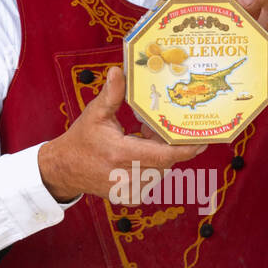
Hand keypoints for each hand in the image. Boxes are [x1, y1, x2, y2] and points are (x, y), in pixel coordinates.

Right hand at [37, 66, 206, 202]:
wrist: (63, 170)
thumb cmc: (81, 139)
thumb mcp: (95, 114)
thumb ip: (111, 94)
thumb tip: (118, 71)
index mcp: (120, 154)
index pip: (163, 155)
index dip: (186, 149)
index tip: (204, 141)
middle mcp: (127, 176)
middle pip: (166, 162)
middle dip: (169, 144)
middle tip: (160, 127)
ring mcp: (128, 190)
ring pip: (160, 171)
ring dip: (159, 155)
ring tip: (142, 137)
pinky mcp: (129, 196)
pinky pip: (151, 179)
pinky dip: (151, 166)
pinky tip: (137, 153)